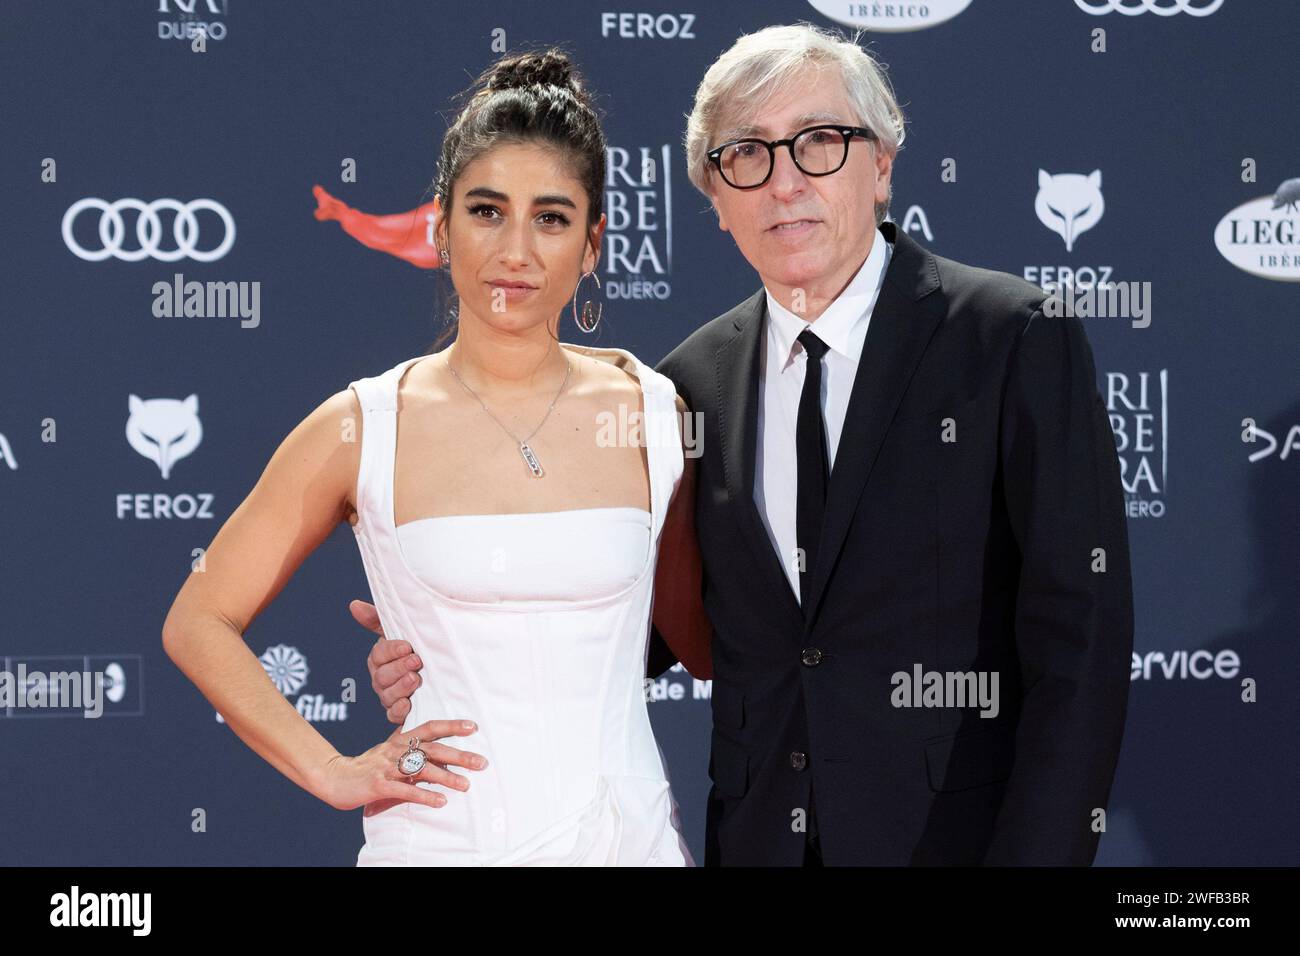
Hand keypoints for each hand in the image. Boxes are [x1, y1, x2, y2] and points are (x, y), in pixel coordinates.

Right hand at [317, 719, 487, 814]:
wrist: (334, 777)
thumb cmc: (366, 766)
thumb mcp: (388, 751)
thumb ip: (408, 746)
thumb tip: (431, 741)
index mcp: (400, 740)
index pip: (430, 728)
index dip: (452, 726)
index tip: (474, 727)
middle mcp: (395, 750)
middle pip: (432, 749)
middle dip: (459, 755)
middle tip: (482, 762)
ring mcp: (387, 767)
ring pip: (421, 769)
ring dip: (446, 777)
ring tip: (465, 785)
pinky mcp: (379, 785)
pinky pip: (405, 791)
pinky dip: (424, 796)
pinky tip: (440, 802)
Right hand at [352, 599, 420, 725]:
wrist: (444, 674)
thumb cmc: (419, 649)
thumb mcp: (403, 631)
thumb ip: (378, 620)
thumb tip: (353, 605)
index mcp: (380, 659)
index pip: (379, 655)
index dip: (392, 651)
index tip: (407, 646)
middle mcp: (382, 679)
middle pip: (381, 676)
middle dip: (399, 668)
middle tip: (416, 662)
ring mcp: (390, 697)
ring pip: (387, 695)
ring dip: (401, 687)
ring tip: (416, 679)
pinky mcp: (400, 714)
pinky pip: (393, 716)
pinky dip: (399, 710)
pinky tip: (408, 704)